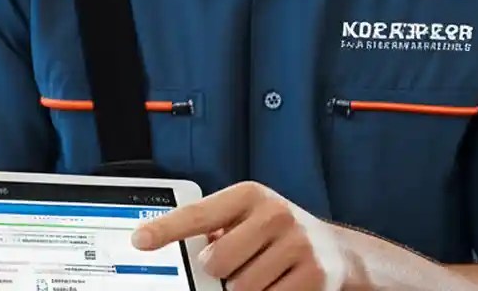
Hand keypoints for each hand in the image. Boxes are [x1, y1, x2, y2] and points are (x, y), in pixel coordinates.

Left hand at [132, 181, 353, 290]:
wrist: (337, 251)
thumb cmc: (277, 233)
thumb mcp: (247, 218)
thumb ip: (214, 230)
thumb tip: (181, 254)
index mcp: (249, 195)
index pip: (198, 214)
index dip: (166, 230)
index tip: (140, 240)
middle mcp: (275, 214)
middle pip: (216, 262)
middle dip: (219, 272)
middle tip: (238, 264)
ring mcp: (297, 244)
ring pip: (240, 288)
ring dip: (244, 288)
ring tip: (262, 272)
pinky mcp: (314, 276)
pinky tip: (278, 284)